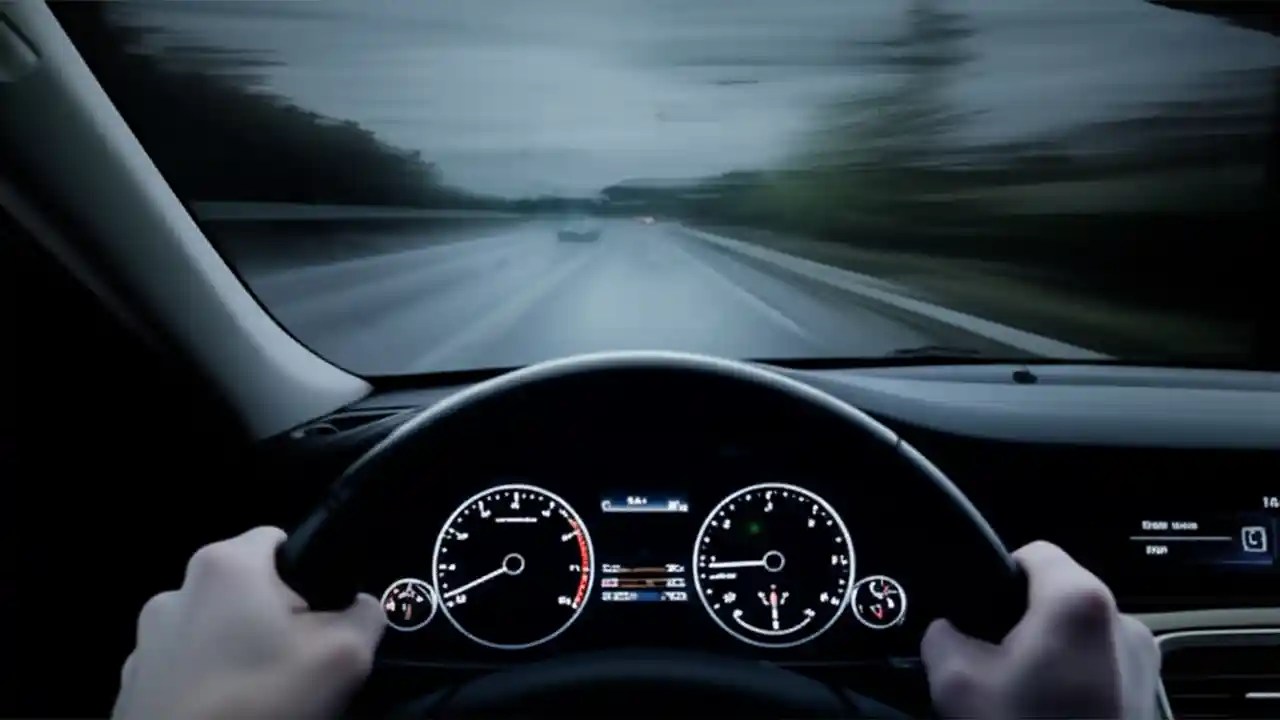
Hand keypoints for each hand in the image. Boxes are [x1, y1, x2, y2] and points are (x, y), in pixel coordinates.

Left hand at [113, 527, 384, 719]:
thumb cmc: (264, 701)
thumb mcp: (345, 654)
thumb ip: (366, 613)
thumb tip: (360, 607)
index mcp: (224, 566)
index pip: (278, 539)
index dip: (309, 575)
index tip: (321, 617)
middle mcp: (175, 591)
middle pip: (245, 590)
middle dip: (273, 619)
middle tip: (298, 664)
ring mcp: (146, 641)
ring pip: (213, 632)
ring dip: (236, 653)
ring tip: (261, 696)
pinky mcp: (132, 685)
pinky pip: (184, 671)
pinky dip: (206, 685)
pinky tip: (228, 712)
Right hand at [921, 541, 1159, 718]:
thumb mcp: (954, 680)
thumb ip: (941, 635)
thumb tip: (948, 631)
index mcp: (1078, 602)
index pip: (1033, 552)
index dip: (997, 574)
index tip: (979, 612)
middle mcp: (1125, 624)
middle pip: (1059, 597)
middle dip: (1023, 623)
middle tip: (991, 664)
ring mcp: (1145, 666)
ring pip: (1079, 638)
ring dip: (1050, 655)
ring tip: (1019, 698)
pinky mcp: (1149, 702)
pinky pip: (1100, 671)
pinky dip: (1073, 684)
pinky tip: (1047, 716)